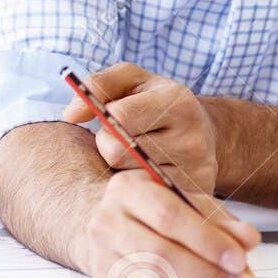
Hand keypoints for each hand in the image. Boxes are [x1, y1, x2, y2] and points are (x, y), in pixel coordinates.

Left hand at [62, 62, 218, 192]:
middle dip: (109, 144)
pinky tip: (144, 173)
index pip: (121, 115)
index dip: (105, 117)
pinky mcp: (192, 197)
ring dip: (121, 167)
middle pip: (119, 151)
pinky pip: (142, 197)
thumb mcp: (132, 80)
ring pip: (127, 178)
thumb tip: (71, 114)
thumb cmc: (158, 103)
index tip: (111, 116)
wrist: (205, 134)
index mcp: (179, 102)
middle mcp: (192, 139)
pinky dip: (135, 187)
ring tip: (136, 155)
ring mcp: (195, 172)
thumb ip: (99, 84)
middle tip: (121, 139)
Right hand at [78, 170, 260, 277]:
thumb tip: (248, 239)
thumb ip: (218, 219)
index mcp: (127, 190)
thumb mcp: (185, 201)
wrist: (109, 227)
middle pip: (160, 254)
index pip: (168, 216)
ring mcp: (102, 258)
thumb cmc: (153, 212)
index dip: (207, 241)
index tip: (238, 258)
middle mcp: (107, 223)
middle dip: (207, 271)